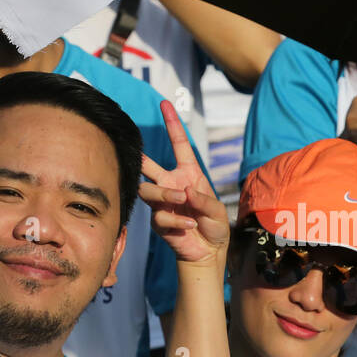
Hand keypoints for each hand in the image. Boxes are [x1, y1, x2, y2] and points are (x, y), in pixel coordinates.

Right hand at [140, 101, 227, 267]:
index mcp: (188, 173)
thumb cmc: (214, 226)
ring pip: (148, 190)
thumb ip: (204, 200)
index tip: (165, 104)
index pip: (178, 144)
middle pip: (147, 165)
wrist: (208, 253)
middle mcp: (172, 184)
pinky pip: (160, 216)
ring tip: (182, 201)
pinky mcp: (159, 222)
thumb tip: (186, 193)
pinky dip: (176, 220)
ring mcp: (162, 203)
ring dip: (165, 194)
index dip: (172, 124)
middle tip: (139, 157)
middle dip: (141, 159)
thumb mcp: (217, 210)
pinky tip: (190, 226)